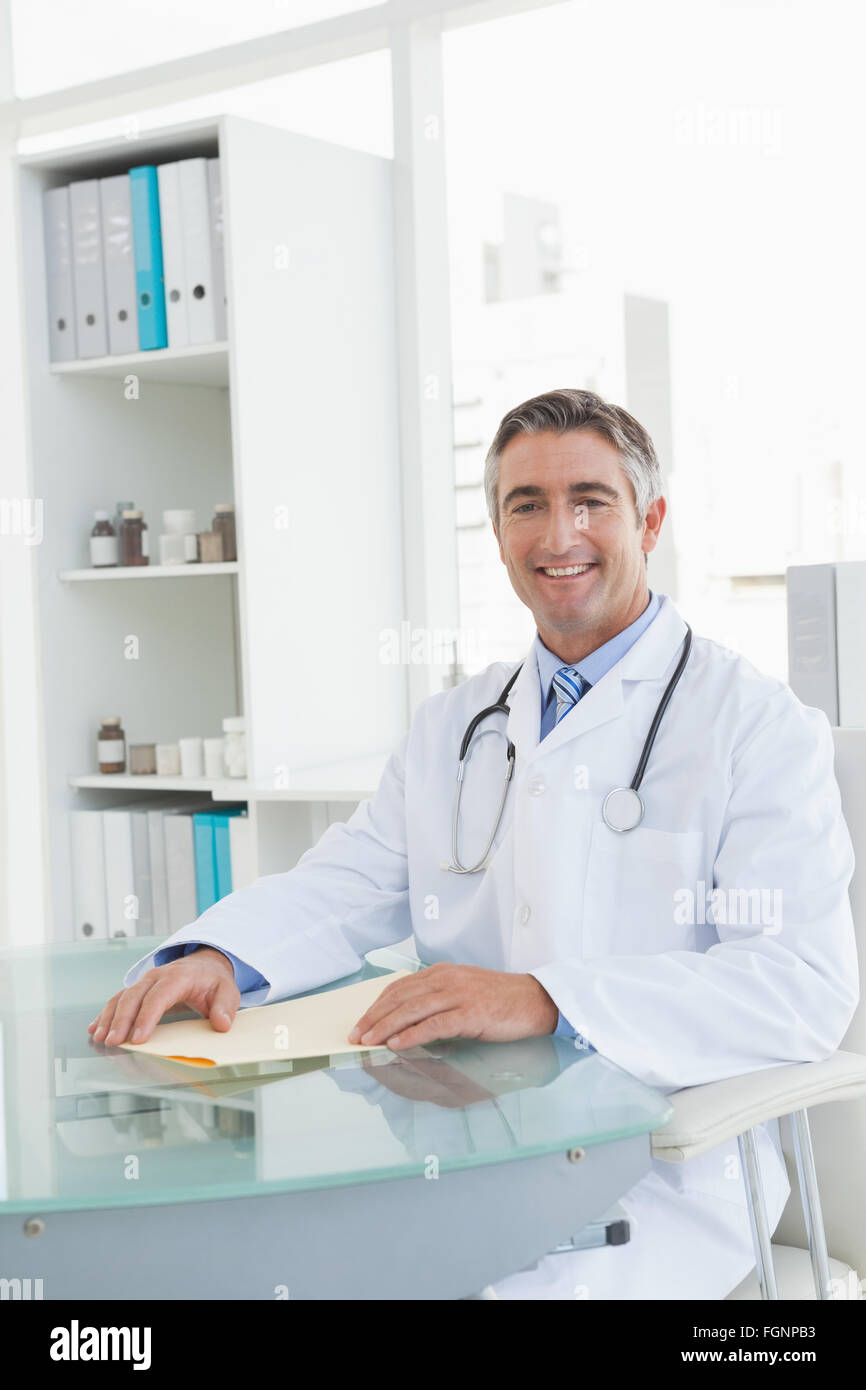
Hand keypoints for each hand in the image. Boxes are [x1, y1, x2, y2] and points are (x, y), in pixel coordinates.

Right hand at [87, 948, 240, 1045]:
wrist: (205, 964)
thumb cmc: (214, 981)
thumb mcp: (227, 991)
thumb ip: (225, 1007)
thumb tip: (222, 1024)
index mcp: (177, 977)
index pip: (158, 997)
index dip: (146, 1018)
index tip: (138, 1038)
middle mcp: (156, 977)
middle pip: (134, 997)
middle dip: (121, 1020)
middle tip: (113, 1041)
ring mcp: (144, 982)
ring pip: (121, 998)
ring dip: (109, 1018)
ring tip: (100, 1038)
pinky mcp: (138, 990)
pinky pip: (118, 1000)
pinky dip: (105, 1014)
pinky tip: (95, 1028)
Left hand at [347, 963, 558, 1050]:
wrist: (535, 1000)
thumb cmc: (500, 999)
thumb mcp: (464, 989)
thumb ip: (438, 997)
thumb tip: (409, 1018)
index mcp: (442, 972)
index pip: (400, 987)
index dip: (378, 1004)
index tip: (362, 1020)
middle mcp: (447, 979)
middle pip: (400, 997)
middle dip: (374, 1016)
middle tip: (356, 1034)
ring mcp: (458, 996)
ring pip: (412, 1010)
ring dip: (386, 1026)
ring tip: (369, 1041)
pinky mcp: (470, 1014)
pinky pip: (434, 1025)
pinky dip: (411, 1035)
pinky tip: (396, 1044)